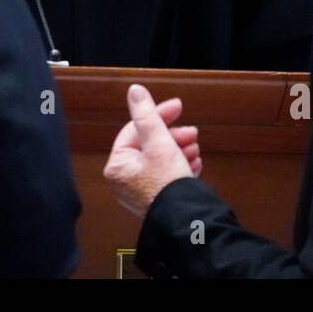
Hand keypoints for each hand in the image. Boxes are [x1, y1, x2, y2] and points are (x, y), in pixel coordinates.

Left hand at [103, 84, 201, 217]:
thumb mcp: (159, 142)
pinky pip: (166, 176)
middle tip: (192, 133)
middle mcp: (125, 180)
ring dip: (179, 150)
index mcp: (118, 165)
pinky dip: (180, 166)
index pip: (136, 129)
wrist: (187, 221)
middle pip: (149, 145)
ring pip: (160, 160)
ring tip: (194, 150)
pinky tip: (194, 164)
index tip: (178, 107)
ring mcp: (141, 192)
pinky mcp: (157, 200)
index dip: (158, 115)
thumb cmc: (169, 184)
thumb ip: (147, 114)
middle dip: (173, 136)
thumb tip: (135, 91)